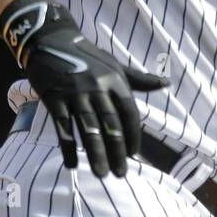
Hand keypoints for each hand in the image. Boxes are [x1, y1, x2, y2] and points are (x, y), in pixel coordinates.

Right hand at [0, 0, 166, 177]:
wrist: (51, 41)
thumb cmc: (88, 57)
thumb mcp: (115, 65)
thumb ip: (139, 79)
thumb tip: (166, 84)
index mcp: (115, 80)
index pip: (129, 113)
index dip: (132, 135)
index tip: (133, 155)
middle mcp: (97, 88)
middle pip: (110, 125)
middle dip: (116, 151)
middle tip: (120, 173)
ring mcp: (75, 94)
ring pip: (88, 129)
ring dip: (95, 154)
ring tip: (102, 174)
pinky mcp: (54, 99)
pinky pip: (63, 128)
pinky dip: (68, 148)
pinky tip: (73, 164)